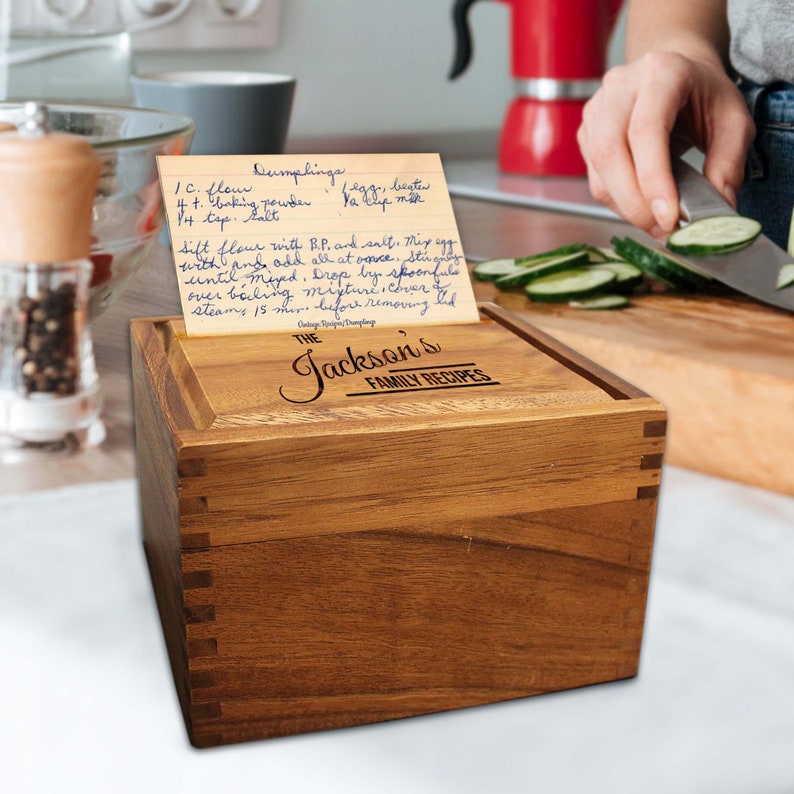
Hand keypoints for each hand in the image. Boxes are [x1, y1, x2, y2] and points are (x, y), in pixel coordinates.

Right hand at [577, 51, 754, 236]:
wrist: (675, 73)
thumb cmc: (703, 95)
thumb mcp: (733, 121)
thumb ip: (728, 163)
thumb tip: (715, 210)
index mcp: (660, 73)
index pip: (645, 131)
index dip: (653, 179)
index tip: (669, 217)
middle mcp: (620, 87)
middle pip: (610, 152)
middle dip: (634, 202)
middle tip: (661, 229)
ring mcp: (596, 109)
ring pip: (598, 170)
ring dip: (625, 205)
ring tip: (655, 220)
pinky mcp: (586, 132)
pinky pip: (595, 177)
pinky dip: (617, 200)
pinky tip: (641, 204)